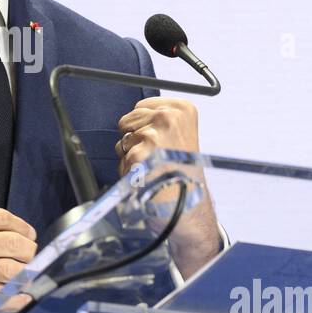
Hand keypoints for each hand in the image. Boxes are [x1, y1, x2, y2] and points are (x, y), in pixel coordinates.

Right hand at [0, 159, 36, 312]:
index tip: (28, 235)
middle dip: (28, 250)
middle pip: (11, 243)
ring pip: (8, 270)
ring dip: (24, 273)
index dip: (22, 227)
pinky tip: (22, 296)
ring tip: (26, 274)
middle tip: (29, 256)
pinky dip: (14, 297)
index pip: (1, 218)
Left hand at [115, 97, 221, 277]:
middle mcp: (169, 117)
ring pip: (123, 141)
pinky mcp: (140, 154)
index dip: (143, 126)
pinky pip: (121, 159)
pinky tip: (147, 178)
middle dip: (134, 139)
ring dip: (131, 156)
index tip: (160, 142)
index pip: (141, 106)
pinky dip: (128, 171)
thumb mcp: (181, 135)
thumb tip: (133, 117)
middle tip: (156, 158)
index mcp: (182, 109)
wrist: (189, 205)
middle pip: (127, 120)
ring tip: (153, 168)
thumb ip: (158, 121)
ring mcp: (154, 135)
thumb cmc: (183, 173)